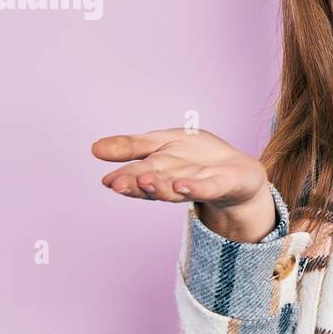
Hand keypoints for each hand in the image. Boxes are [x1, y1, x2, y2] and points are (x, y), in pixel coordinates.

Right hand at [91, 128, 274, 240]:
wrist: (238, 172)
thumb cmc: (197, 159)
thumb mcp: (162, 143)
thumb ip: (131, 147)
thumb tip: (94, 148)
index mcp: (157, 172)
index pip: (136, 176)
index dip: (123, 179)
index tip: (108, 181)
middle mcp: (173, 183)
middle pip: (152, 185)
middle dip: (135, 185)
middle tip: (118, 184)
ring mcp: (196, 185)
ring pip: (174, 190)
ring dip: (159, 187)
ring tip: (145, 180)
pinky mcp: (220, 185)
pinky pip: (205, 188)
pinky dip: (193, 188)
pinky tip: (181, 184)